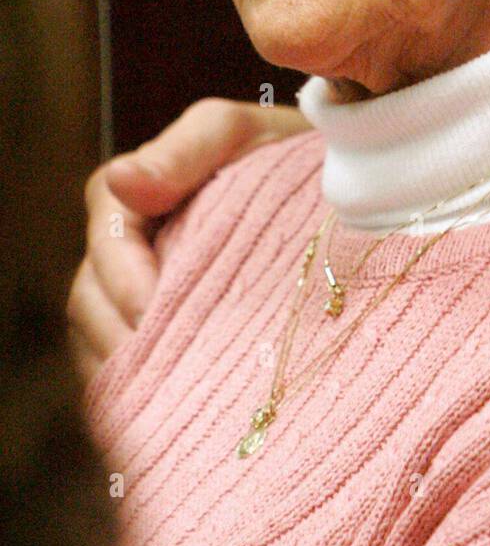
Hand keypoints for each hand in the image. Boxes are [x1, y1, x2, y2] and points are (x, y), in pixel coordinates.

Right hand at [67, 99, 308, 384]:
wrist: (341, 187)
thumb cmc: (286, 154)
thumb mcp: (241, 136)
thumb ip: (182, 151)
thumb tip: (121, 181)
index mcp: (136, 199)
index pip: (106, 244)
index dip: (123, 284)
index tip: (156, 315)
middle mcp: (128, 251)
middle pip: (91, 302)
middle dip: (121, 336)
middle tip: (165, 372)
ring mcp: (144, 297)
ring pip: (102, 345)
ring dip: (130, 372)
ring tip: (173, 397)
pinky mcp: (168, 338)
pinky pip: (129, 377)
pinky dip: (143, 394)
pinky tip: (176, 410)